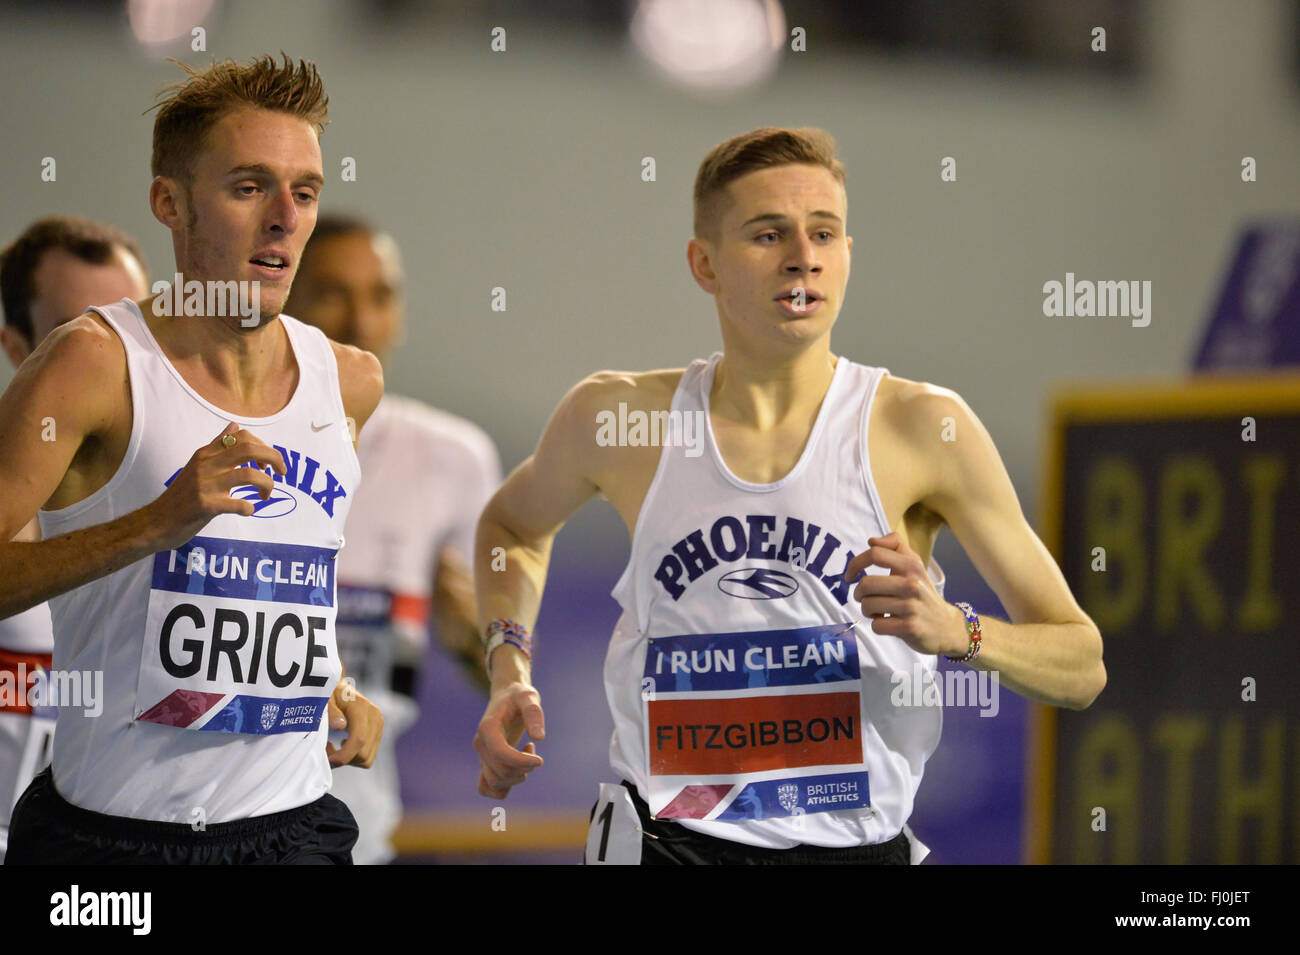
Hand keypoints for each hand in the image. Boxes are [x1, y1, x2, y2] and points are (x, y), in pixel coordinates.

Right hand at [149, 422, 286, 550]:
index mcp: (206, 454)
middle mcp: (206, 465)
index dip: (263, 446)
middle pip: (249, 449)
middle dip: (274, 458)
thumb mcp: (198, 465)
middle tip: (282, 473)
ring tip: (265, 496)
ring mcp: (205, 485)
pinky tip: (247, 510)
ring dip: (267, 485)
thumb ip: (217, 446)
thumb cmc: (182, 496)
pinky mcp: (205, 505)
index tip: (266, 464)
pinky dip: (249, 508)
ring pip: (248, 475)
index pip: (242, 436)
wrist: (156, 522)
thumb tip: (234, 425)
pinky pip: (238, 504)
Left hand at [326, 680, 383, 767]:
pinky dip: (354, 756)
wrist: (340, 687)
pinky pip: (368, 755)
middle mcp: (375, 717)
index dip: (344, 755)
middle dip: (343, 759)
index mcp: (362, 708)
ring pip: (367, 758)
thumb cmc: (329, 694)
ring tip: (333, 748)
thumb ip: (332, 712)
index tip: (328, 760)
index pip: (359, 739)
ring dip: (349, 760)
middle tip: (326, 752)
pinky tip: (343, 744)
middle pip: (364, 754)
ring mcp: (378, 725)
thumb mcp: (325, 700)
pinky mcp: (378, 732)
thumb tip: (340, 726)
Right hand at [473, 681, 544, 797]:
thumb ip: (534, 714)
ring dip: (516, 777)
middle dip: (523, 769)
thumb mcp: (529, 697)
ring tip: (527, 758)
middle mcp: (480, 744)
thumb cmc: (518, 696)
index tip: (540, 760)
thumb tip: (539, 738)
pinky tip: (517, 769)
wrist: (506, 696)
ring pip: (495, 782)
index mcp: (488, 728)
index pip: (500, 754)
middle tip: (536, 755)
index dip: (521, 761)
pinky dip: (504, 787)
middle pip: (500, 772)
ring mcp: (481, 755)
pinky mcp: (485, 763)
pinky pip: (486, 788)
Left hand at [843, 532, 967, 656]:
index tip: (850, 575)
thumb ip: (895, 546)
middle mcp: (912, 584)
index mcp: (912, 566)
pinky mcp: (909, 628)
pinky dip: (877, 625)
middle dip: (859, 594)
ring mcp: (911, 606)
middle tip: (864, 598)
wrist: (946, 626)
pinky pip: (877, 625)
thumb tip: (871, 541)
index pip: (875, 554)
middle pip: (866, 584)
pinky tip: (888, 622)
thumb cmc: (923, 593)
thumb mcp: (915, 566)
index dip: (856, 563)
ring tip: (878, 611)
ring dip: (867, 610)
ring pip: (868, 605)